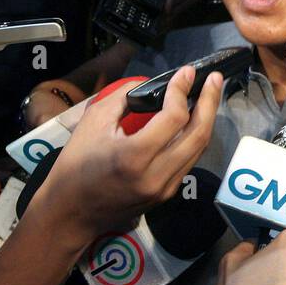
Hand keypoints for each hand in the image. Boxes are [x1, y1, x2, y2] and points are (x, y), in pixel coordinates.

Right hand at [34, 65, 221, 243]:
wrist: (70, 212)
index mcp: (135, 156)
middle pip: (198, 134)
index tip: (186, 72)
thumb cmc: (75, 164)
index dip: (182, 90)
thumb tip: (151, 86)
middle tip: (215, 78)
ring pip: (199, 149)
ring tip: (210, 95)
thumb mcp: (93, 122)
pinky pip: (189, 161)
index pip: (174, 118)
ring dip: (207, 119)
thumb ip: (123, 98)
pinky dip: (195, 137)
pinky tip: (195, 120)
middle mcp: (156, 175)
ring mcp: (165, 188)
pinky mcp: (167, 194)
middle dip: (210, 102)